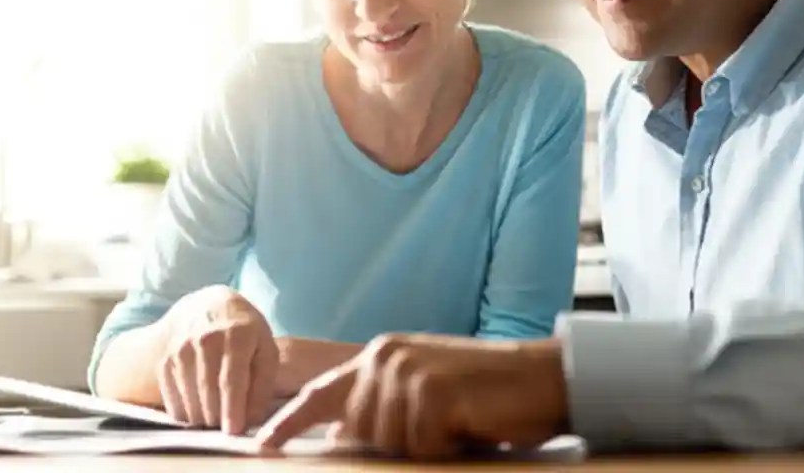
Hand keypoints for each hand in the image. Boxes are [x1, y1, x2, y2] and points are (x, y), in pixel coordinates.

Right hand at [157, 285, 278, 433]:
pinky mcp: (165, 358)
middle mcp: (205, 338)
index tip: (234, 431)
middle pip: (208, 391)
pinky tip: (196, 413)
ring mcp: (181, 347)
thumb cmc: (245, 332)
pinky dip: (184, 412)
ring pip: (188, 397)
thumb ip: (263, 383)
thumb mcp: (266, 349)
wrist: (209, 306)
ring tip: (214, 420)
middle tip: (226, 428)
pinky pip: (171, 396)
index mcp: (237, 335)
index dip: (232, 409)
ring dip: (202, 417)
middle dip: (218, 417)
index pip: (231, 380)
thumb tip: (252, 419)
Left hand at [255, 334, 569, 458]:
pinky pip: (422, 447)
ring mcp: (406, 373)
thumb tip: (344, 438)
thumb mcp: (425, 395)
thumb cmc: (487, 395)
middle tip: (443, 427)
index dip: (290, 422)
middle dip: (397, 446)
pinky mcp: (431, 393)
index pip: (322, 394)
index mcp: (380, 356)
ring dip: (427, 447)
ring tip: (459, 423)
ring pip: (390, 446)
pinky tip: (469, 425)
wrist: (543, 378)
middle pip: (359, 434)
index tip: (260, 444)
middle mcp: (385, 358)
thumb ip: (384, 408)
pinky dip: (447, 447)